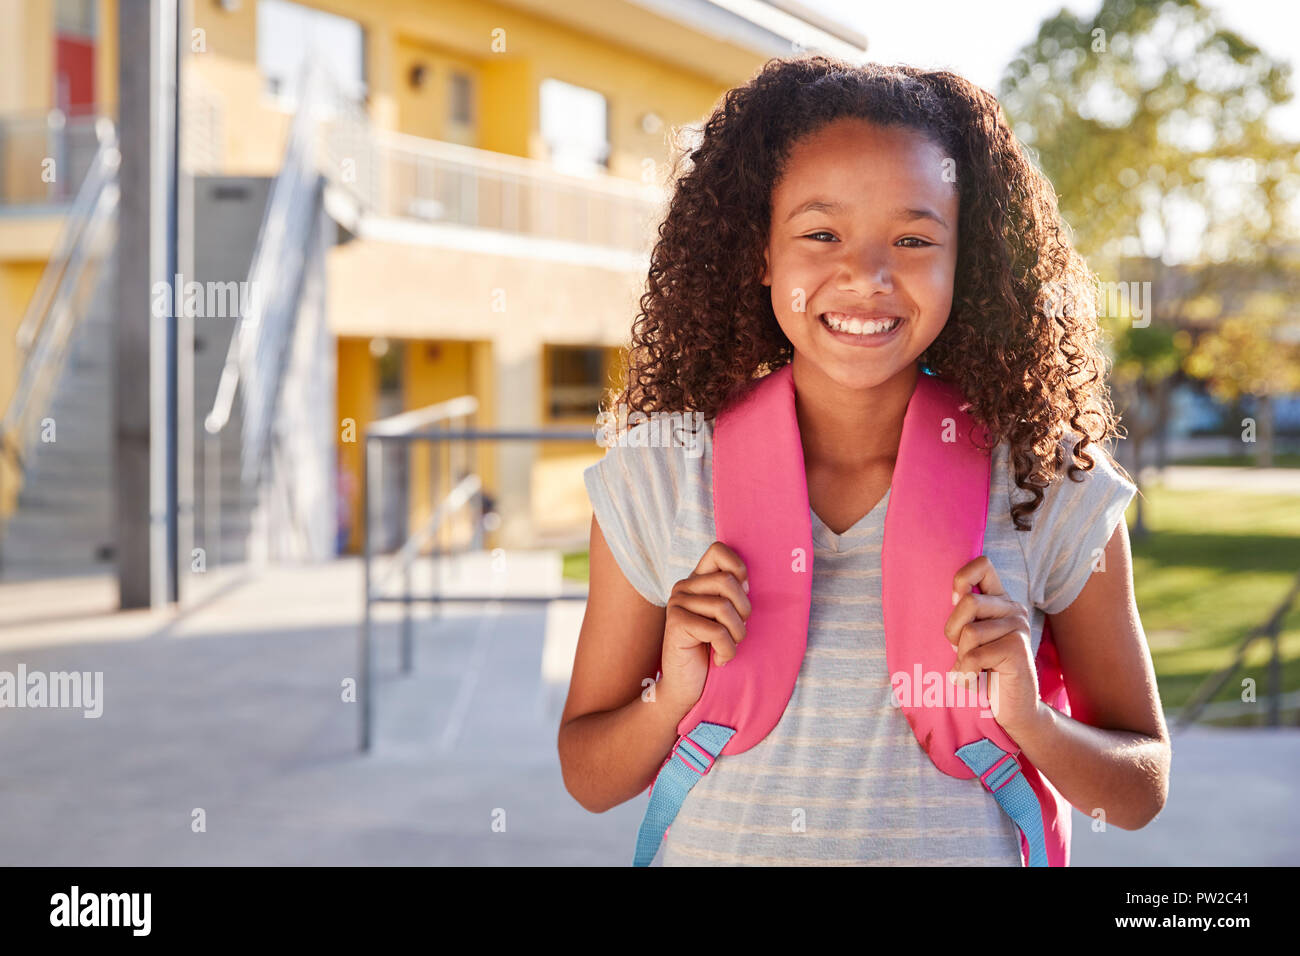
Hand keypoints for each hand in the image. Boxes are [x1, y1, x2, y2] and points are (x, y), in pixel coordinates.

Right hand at [658, 541, 750, 711]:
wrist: (688, 688)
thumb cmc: (713, 652)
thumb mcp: (728, 619)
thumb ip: (733, 596)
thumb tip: (747, 581)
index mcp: (698, 580)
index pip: (719, 550)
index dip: (738, 567)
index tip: (744, 592)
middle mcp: (684, 586)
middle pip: (728, 581)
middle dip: (744, 611)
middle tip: (738, 632)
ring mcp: (677, 603)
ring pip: (724, 607)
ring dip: (736, 635)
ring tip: (728, 648)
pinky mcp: (676, 623)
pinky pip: (716, 631)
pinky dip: (727, 650)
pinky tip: (719, 660)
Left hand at [944, 555, 1042, 740]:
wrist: (1014, 709)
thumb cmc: (986, 671)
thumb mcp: (972, 639)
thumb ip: (966, 615)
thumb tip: (955, 594)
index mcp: (1001, 602)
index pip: (982, 565)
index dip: (962, 578)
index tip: (954, 600)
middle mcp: (1013, 610)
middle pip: (967, 602)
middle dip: (952, 631)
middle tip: (960, 651)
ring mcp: (1018, 628)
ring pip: (968, 632)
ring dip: (961, 657)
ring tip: (973, 669)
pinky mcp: (1017, 649)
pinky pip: (973, 656)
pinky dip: (965, 673)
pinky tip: (975, 681)